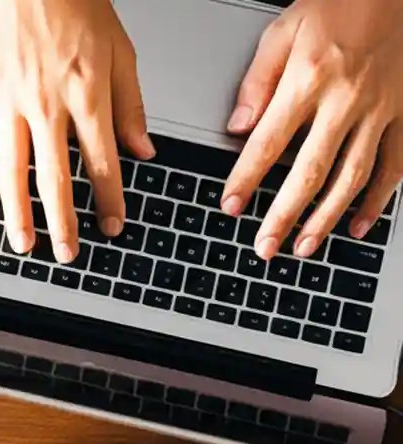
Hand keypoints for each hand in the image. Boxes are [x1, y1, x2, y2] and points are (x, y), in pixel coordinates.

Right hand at [0, 0, 154, 262]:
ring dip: (17, 213)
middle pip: (55, 178)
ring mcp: (8, 103)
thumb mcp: (120, 49)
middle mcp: (46, 105)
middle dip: (64, 222)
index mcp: (87, 93)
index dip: (109, 200)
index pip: (102, 162)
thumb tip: (143, 150)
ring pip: (11, 171)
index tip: (114, 226)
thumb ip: (131, 104)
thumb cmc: (73, 1)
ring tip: (23, 243)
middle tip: (68, 253)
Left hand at [222, 0, 402, 258]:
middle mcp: (346, 101)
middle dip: (284, 216)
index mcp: (309, 81)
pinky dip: (378, 201)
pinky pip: (394, 167)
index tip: (231, 206)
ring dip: (326, 218)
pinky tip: (357, 224)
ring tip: (305, 246)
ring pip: (352, 178)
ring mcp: (381, 111)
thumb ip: (257, 83)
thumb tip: (236, 127)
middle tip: (265, 246)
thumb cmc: (339, 4)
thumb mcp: (283, 32)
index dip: (246, 179)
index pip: (267, 143)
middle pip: (309, 172)